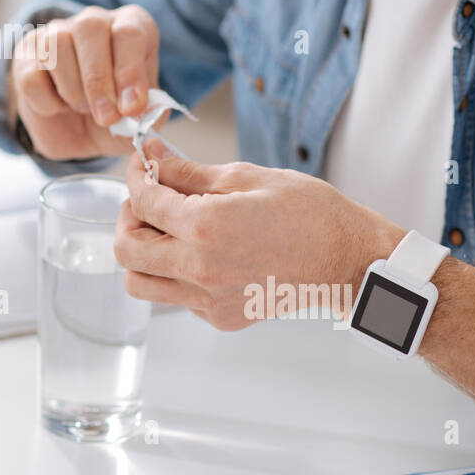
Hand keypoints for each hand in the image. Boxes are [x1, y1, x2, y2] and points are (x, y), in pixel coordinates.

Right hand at [9, 5, 159, 160]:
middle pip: (90, 28)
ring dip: (72, 89)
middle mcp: (93, 21)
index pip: (129, 31)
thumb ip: (149, 114)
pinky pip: (31, 75)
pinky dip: (46, 102)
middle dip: (98, 80)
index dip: (129, 71)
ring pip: (56, 45)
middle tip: (106, 117)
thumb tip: (140, 109)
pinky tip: (58, 108)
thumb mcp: (141, 120)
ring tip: (83, 108)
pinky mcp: (26, 55)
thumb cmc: (118, 115)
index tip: (130, 108)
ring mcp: (55, 33)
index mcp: (130, 25)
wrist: (82, 132)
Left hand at [115, 139, 406, 329]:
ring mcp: (208, 300)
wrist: (348, 258)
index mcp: (204, 227)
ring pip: (140, 283)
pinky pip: (174, 297)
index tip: (141, 163)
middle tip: (146, 198)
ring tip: (165, 229)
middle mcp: (199, 269)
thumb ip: (188, 172)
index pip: (142, 200)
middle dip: (128, 217)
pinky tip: (199, 252)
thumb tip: (153, 157)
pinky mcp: (219, 317)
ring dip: (142, 253)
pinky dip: (173, 273)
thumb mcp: (246, 176)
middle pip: (126, 250)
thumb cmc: (309, 213)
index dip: (135, 175)